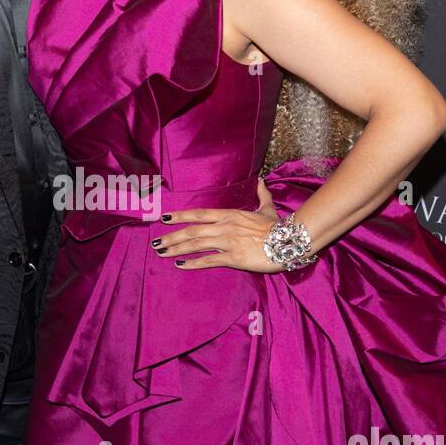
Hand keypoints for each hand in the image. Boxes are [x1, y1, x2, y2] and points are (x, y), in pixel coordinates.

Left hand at [150, 177, 284, 273]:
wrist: (289, 241)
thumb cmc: (278, 226)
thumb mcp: (268, 208)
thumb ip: (261, 194)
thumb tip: (261, 179)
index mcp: (230, 215)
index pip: (199, 214)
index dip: (180, 216)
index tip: (164, 218)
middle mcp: (224, 227)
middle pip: (192, 231)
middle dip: (172, 236)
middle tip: (156, 242)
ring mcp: (228, 242)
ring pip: (196, 245)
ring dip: (176, 249)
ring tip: (162, 252)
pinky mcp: (233, 258)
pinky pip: (209, 261)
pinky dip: (193, 263)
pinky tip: (180, 265)